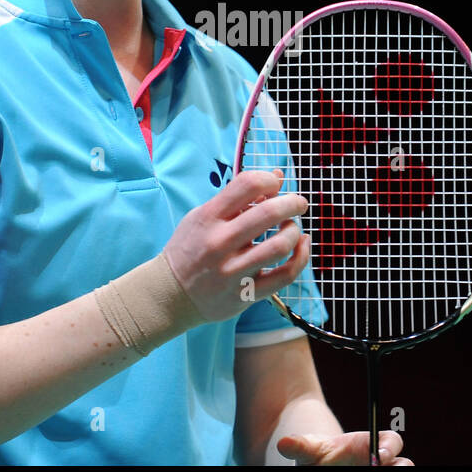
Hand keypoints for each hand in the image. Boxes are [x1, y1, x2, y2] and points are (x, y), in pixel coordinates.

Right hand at [163, 169, 310, 322]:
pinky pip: (284, 276)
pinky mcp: (245, 294)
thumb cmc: (190, 249)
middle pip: (268, 213)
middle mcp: (220, 243)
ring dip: (294, 231)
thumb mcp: (203, 217)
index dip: (269, 179)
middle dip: (293, 203)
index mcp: (208, 218)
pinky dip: (301, 257)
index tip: (275, 184)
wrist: (170, 295)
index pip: (247, 184)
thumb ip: (238, 197)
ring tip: (292, 228)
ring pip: (279, 246)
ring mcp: (233, 271)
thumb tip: (278, 176)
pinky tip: (301, 246)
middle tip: (299, 204)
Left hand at [276, 430, 412, 465]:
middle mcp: (385, 465)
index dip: (390, 446)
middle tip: (381, 471)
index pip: (392, 441)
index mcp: (375, 446)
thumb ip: (301, 446)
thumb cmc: (320, 458)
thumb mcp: (310, 451)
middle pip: (404, 465)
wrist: (324, 468)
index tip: (380, 454)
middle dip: (399, 469)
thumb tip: (283, 443)